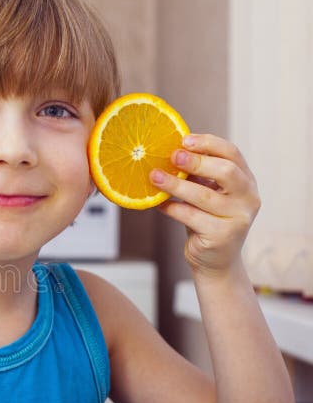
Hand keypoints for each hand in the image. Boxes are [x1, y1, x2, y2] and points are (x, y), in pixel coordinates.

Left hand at [149, 133, 260, 276]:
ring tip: (154, 177)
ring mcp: (238, 218)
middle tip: (172, 156)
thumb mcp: (208, 194)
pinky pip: (192, 217)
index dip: (209, 143)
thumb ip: (198, 175)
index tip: (184, 140)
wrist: (215, 262)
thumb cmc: (208, 221)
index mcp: (246, 181)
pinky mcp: (223, 236)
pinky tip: (159, 204)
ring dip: (176, 184)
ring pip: (204, 196)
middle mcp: (248, 198)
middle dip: (197, 161)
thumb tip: (170, 152)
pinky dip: (173, 208)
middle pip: (226, 171)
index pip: (233, 154)